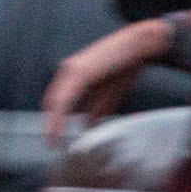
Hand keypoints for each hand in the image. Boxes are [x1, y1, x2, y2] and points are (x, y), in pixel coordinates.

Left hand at [41, 15, 177, 140]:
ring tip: (54, 142)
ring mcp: (72, 70)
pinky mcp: (79, 72)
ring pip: (55, 101)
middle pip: (51, 101)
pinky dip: (60, 115)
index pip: (57, 100)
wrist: (140, 46)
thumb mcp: (111, 92)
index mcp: (73, 74)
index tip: (54, 137)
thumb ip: (98, 108)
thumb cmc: (127, 66)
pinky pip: (65, 97)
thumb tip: (87, 126)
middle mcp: (68, 70)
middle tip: (52, 145)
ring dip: (53, 124)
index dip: (55, 119)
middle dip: (50, 124)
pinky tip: (60, 128)